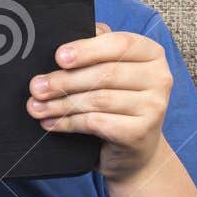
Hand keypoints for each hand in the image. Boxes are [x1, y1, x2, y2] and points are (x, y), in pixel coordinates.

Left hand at [25, 21, 172, 182]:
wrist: (134, 153)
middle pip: (105, 73)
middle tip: (36, 87)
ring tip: (36, 107)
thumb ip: (96, 50)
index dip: (86, 49)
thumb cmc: (118, 105)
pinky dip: (69, 123)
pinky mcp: (140, 132)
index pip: (119, 43)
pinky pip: (96, 123)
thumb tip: (64, 44)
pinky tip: (50, 123)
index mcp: (151, 54)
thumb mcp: (111, 72)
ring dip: (61, 103)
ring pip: (98, 99)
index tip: (58, 57)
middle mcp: (160, 78)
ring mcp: (154, 107)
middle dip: (65, 80)